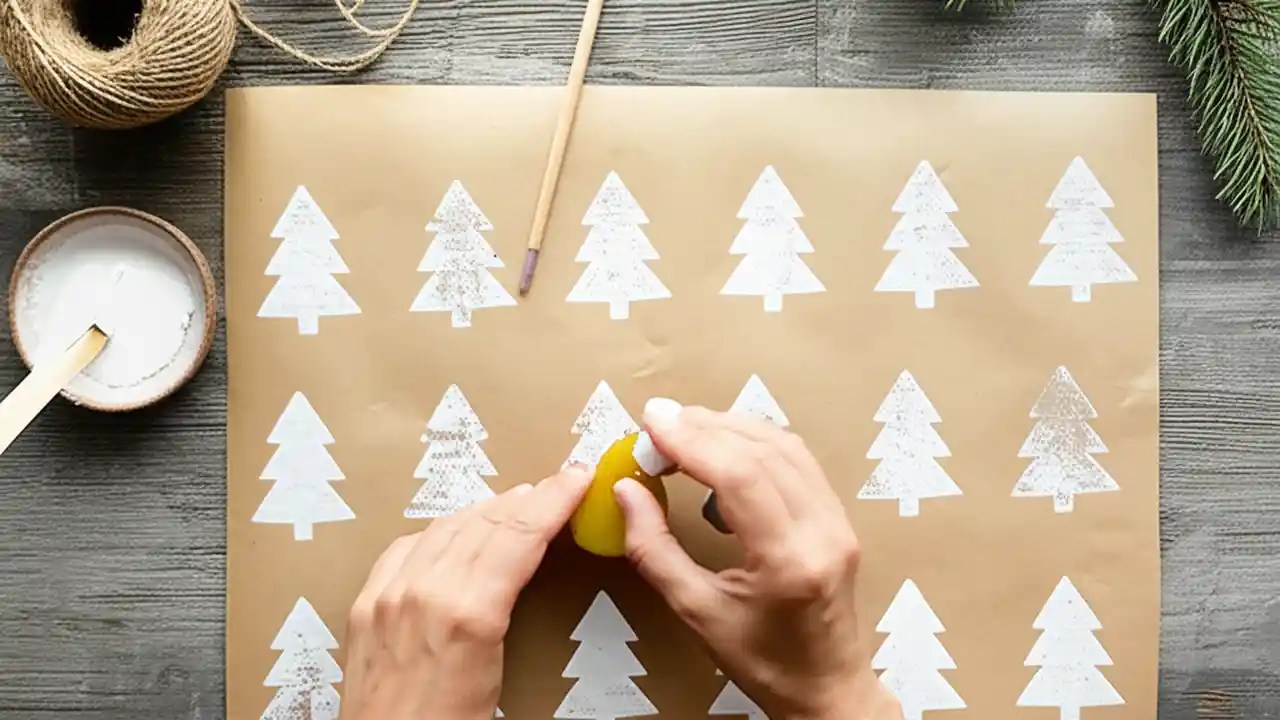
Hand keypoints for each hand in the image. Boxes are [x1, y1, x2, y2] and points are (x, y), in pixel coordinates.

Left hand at [341, 466, 592, 719]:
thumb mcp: (496, 673)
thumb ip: (506, 607)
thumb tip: (523, 567)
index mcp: (465, 614)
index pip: (519, 534)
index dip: (554, 499)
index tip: (577, 477)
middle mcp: (421, 593)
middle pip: (485, 521)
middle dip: (527, 497)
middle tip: (558, 484)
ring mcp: (387, 597)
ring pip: (445, 527)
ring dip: (487, 509)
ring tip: (517, 502)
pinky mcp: (365, 608)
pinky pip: (406, 547)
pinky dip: (440, 530)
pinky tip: (455, 531)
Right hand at [613, 399, 900, 719]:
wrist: (827, 688)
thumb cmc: (763, 661)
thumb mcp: (696, 613)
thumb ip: (655, 549)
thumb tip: (626, 490)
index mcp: (789, 561)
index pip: (741, 476)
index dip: (692, 439)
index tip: (652, 421)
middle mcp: (822, 531)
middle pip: (764, 450)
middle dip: (706, 426)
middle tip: (658, 422)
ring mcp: (838, 521)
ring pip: (785, 446)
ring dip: (731, 427)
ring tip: (683, 430)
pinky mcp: (839, 517)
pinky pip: (798, 461)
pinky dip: (756, 444)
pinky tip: (722, 453)